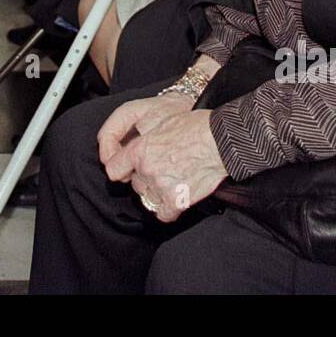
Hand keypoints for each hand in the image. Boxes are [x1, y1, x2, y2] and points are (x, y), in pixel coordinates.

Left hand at [100, 101, 227, 222]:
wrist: (223, 141)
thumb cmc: (198, 126)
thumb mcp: (163, 123)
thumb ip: (144, 140)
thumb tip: (132, 151)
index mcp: (141, 149)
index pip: (113, 169)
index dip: (120, 169)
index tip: (126, 171)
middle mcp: (147, 169)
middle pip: (135, 183)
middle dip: (145, 178)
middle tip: (165, 169)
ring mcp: (162, 187)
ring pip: (148, 198)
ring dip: (157, 192)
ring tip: (176, 179)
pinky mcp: (177, 202)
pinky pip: (163, 214)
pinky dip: (169, 208)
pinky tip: (180, 195)